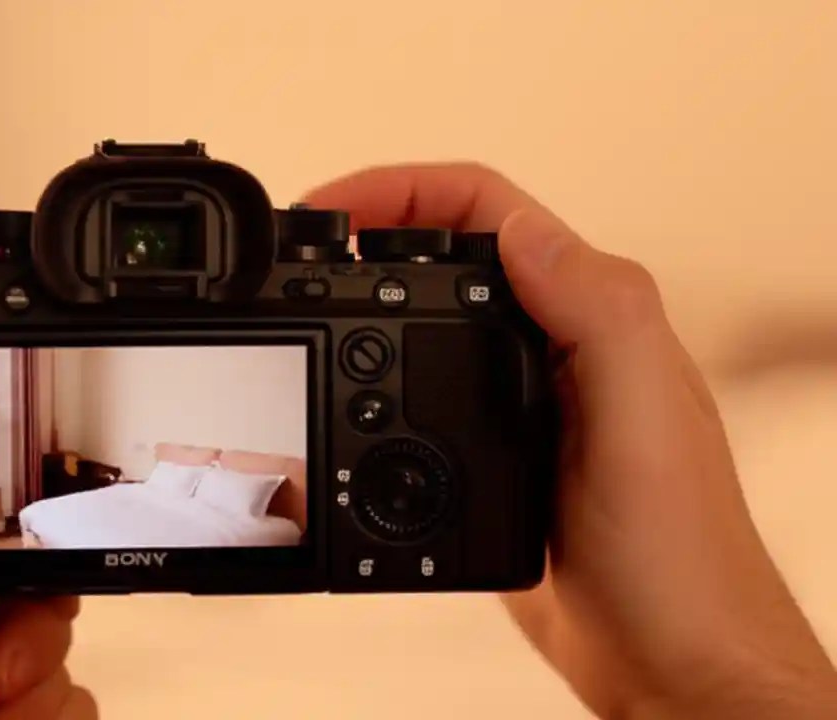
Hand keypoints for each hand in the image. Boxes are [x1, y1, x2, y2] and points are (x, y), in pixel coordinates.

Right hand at [304, 164, 836, 718]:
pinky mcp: (486, 455)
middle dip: (367, 231)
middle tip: (297, 249)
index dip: (400, 190)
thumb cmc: (680, 554)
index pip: (486, 211)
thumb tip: (519, 230)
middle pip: (444, 253)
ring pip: (424, 318)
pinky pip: (416, 392)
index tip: (328, 208)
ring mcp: (514, 399)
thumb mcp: (642, 422)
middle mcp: (551, 344)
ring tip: (303, 306)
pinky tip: (340, 396)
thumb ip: (597, 314)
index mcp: (589, 314)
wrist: (666, 661)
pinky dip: (369, 376)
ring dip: (362, 299)